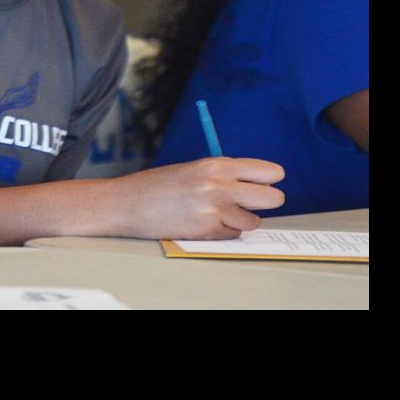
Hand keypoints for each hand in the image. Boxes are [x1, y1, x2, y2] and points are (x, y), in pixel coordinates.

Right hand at [110, 158, 285, 239]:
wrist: (127, 204)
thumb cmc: (158, 186)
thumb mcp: (193, 169)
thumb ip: (223, 175)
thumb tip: (255, 185)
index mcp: (216, 164)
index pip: (265, 172)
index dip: (271, 178)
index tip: (272, 182)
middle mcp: (218, 185)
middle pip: (270, 197)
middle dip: (270, 201)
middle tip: (264, 202)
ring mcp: (213, 210)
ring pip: (252, 221)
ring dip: (243, 220)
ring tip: (223, 215)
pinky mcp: (205, 231)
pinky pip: (231, 235)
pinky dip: (224, 232)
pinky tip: (206, 224)